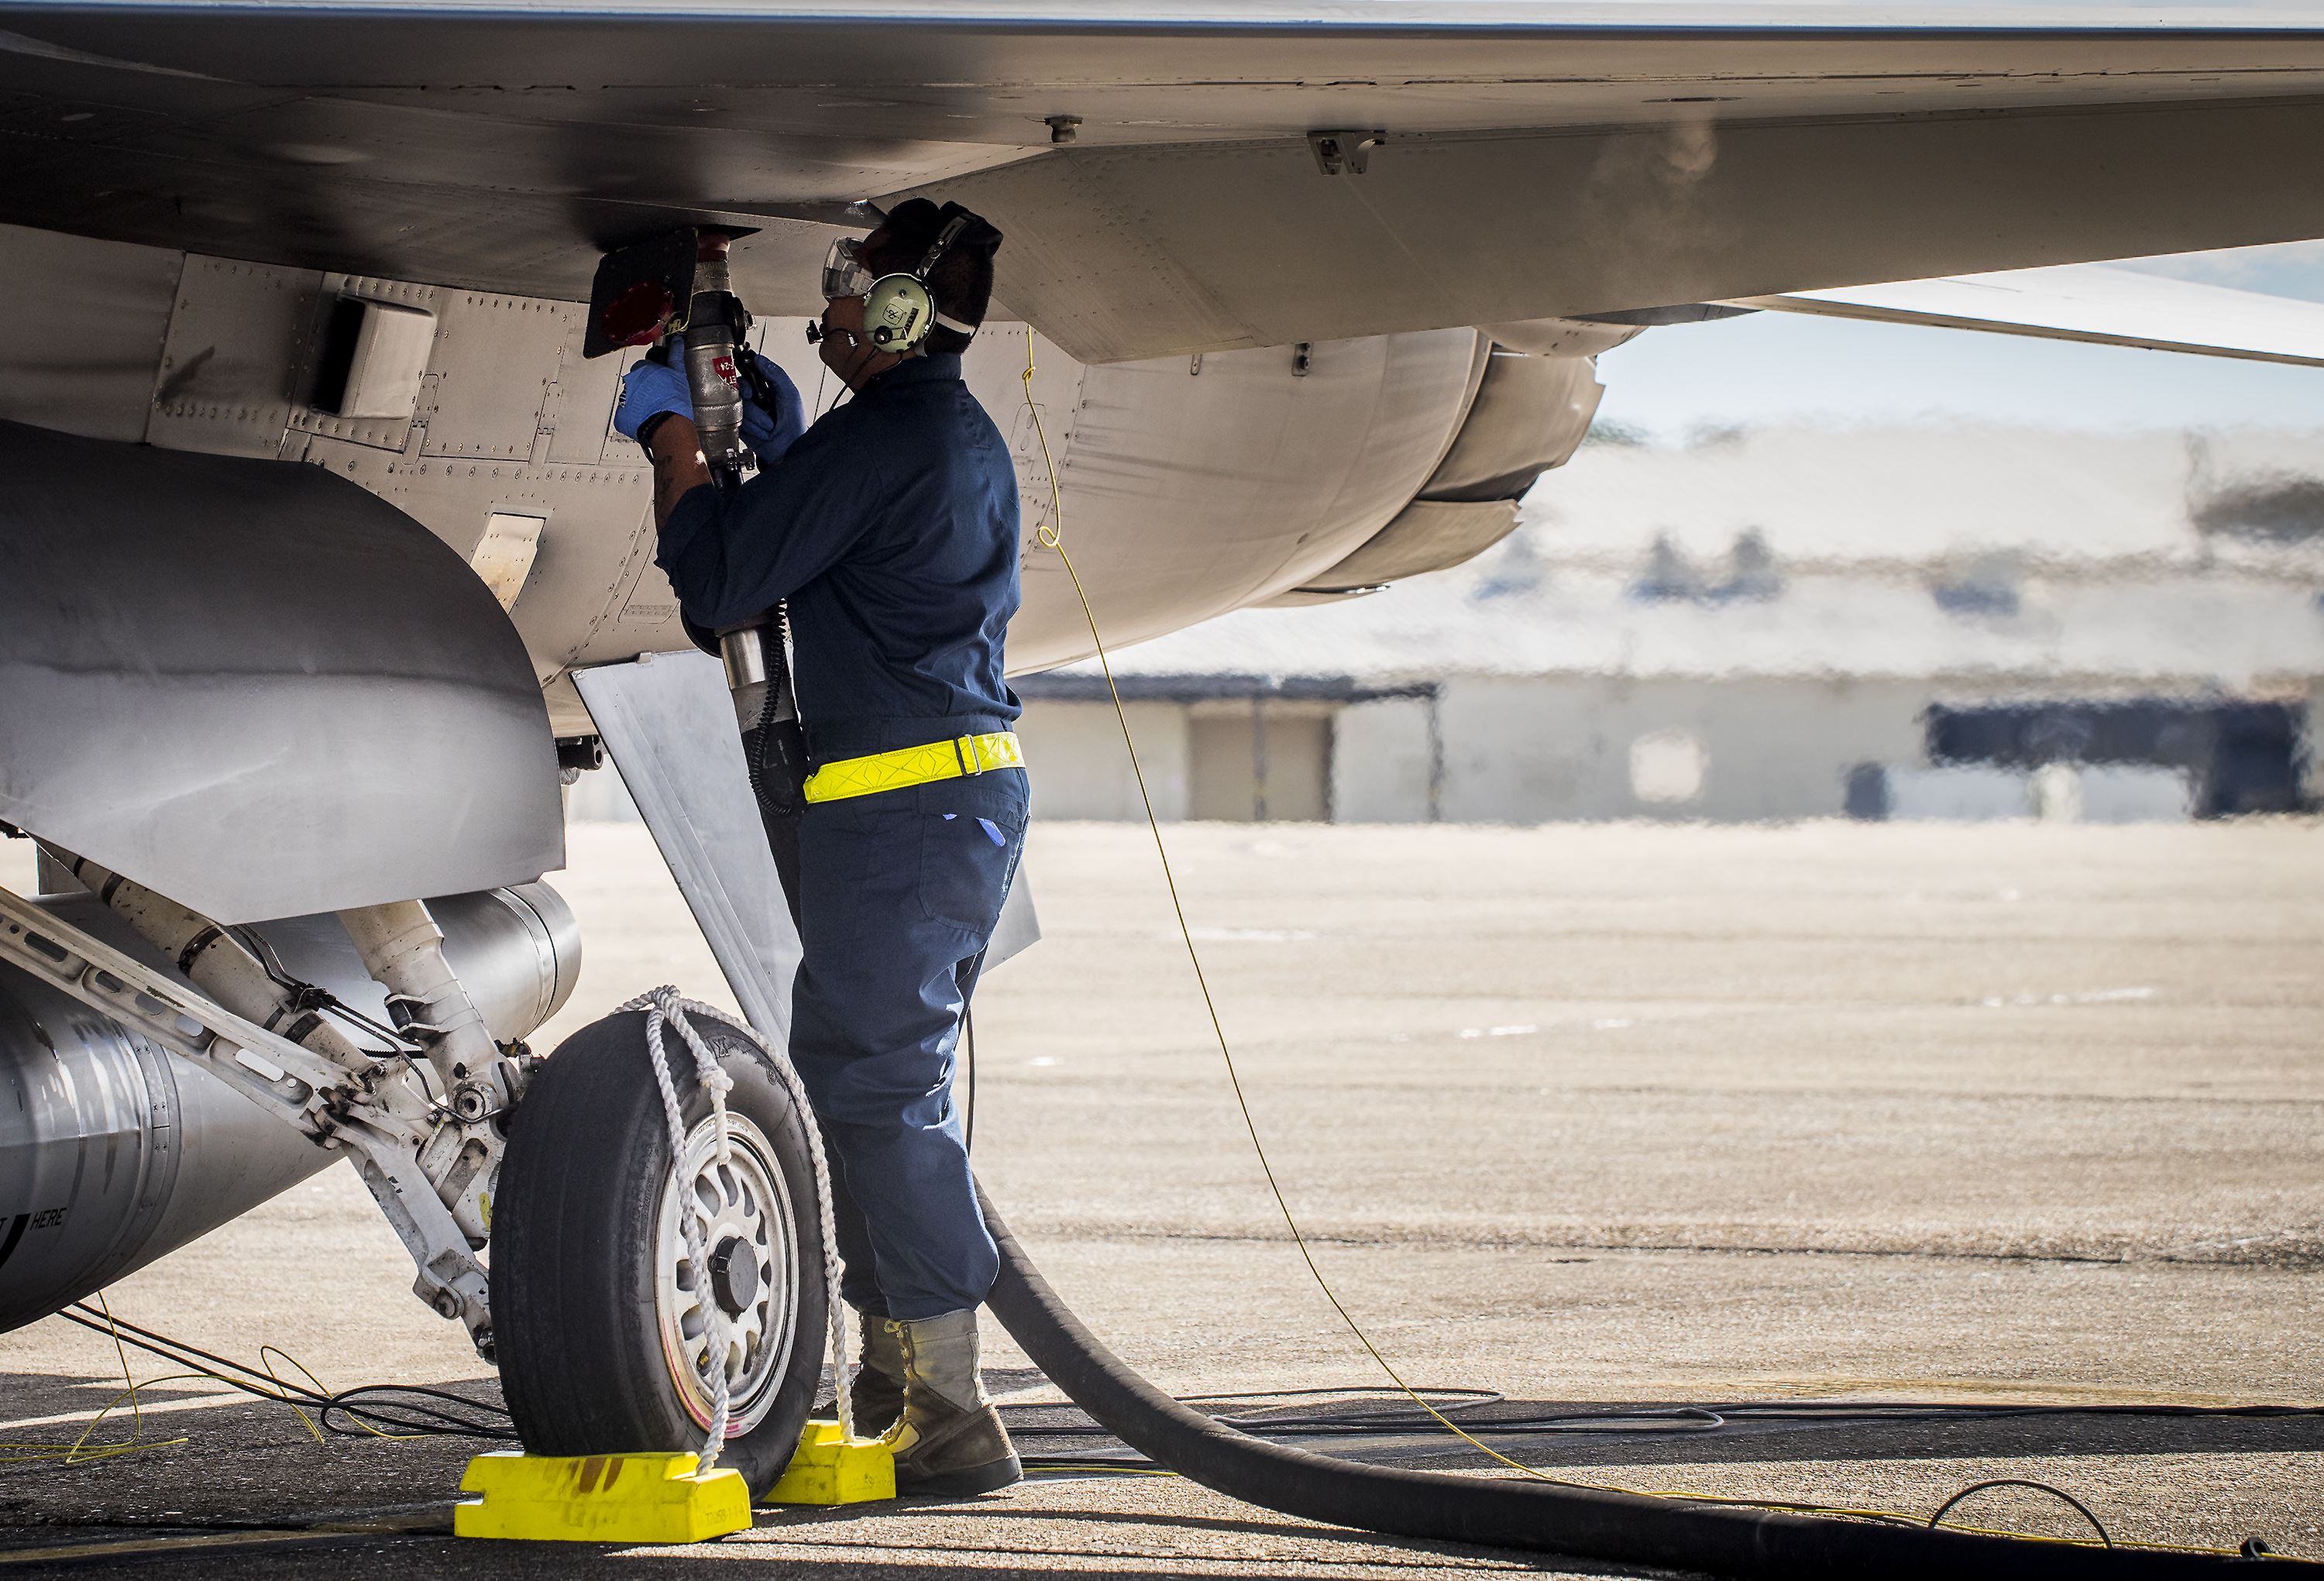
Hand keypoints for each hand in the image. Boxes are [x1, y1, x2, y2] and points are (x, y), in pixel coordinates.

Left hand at [613, 340, 692, 444]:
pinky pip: (626, 415)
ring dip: (639, 403)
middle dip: (644, 389)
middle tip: (658, 398)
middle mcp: (629, 383)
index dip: (653, 376)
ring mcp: (623, 400)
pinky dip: (634, 417)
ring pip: (630, 398)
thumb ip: (676, 356)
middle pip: (635, 383)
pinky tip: (646, 419)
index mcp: (641, 370)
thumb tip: (677, 341)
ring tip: (653, 411)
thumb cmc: (674, 402)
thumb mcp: (679, 375)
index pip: (643, 368)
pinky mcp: (621, 417)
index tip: (659, 383)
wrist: (668, 427)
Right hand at [737, 351, 804, 466]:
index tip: (749, 388)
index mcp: (766, 387)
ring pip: (739, 407)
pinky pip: (736, 421)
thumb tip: (760, 359)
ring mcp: (747, 412)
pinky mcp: (741, 425)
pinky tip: (761, 433)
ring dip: (756, 419)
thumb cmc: (794, 426)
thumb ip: (776, 374)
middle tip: (759, 406)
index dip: (745, 378)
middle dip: (752, 403)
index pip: (748, 374)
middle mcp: (755, 398)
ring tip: (769, 426)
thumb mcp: (790, 395)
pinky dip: (751, 428)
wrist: (789, 450)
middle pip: (739, 390)